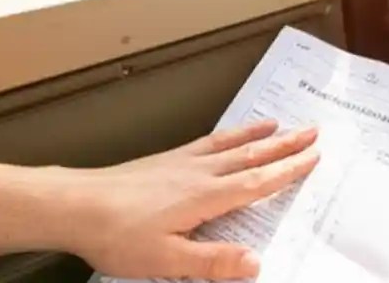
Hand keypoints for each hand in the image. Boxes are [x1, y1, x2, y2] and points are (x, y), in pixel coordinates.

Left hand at [38, 120, 318, 279]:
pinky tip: (227, 137)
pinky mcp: (164, 162)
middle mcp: (198, 174)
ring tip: (279, 124)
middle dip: (284, 145)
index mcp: (204, 197)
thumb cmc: (116, 234)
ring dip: (259, 135)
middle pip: (251, 156)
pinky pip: (206, 142)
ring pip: (230, 145)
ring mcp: (181, 164)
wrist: (75, 205)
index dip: (288, 171)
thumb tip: (255, 263)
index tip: (313, 158)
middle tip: (312, 132)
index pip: (257, 184)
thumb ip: (212, 262)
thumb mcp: (166, 260)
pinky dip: (226, 136)